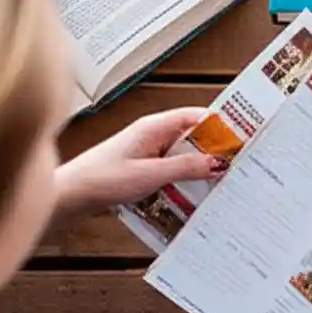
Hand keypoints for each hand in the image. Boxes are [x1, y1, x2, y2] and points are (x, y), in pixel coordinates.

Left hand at [54, 107, 223, 221]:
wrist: (70, 196)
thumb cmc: (101, 180)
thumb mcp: (150, 175)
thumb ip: (185, 167)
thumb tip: (217, 162)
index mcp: (154, 126)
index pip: (197, 116)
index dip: (221, 124)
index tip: (242, 136)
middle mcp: (152, 134)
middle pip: (193, 136)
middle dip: (214, 150)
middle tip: (237, 164)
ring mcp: (147, 150)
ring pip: (184, 154)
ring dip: (199, 166)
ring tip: (219, 182)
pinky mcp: (142, 166)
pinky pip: (172, 167)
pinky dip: (184, 177)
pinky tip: (192, 192)